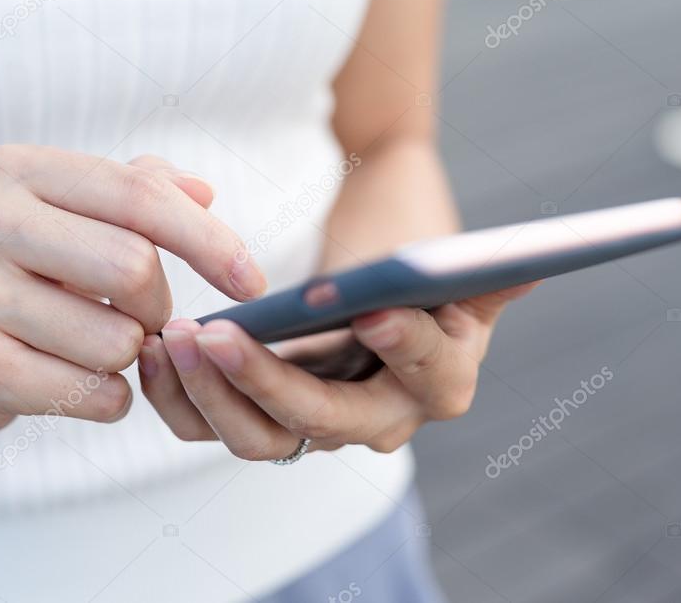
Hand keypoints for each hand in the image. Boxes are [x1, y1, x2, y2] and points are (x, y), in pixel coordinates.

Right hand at [0, 145, 265, 433]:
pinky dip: (108, 396)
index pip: (139, 194)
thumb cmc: (21, 268)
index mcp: (16, 169)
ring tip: (89, 343)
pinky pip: (95, 394)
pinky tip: (73, 381)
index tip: (251, 283)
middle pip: (134, 268)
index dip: (210, 240)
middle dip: (158, 305)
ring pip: (118, 340)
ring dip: (128, 354)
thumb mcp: (68, 210)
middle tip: (139, 314)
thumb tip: (203, 191)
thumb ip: (138, 190)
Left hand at [139, 283, 536, 459]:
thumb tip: (525, 266)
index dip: (405, 344)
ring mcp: (317, 423)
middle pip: (322, 422)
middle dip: (264, 382)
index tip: (373, 309)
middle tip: (214, 333)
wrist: (370, 254)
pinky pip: (214, 425)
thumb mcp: (449, 253)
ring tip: (174, 333)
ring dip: (209, 391)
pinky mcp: (264, 413)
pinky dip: (180, 395)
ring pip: (257, 438)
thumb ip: (480, 269)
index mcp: (442, 378)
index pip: (428, 373)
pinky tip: (155, 349)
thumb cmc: (412, 242)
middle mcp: (381, 417)